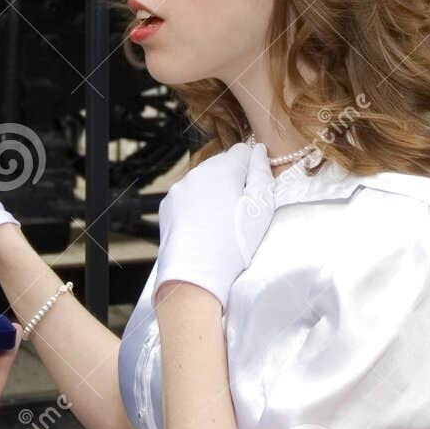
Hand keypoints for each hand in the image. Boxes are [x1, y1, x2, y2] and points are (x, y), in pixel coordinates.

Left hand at [153, 141, 274, 309]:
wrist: (195, 277)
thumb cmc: (233, 245)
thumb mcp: (260, 209)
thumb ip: (262, 174)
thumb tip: (259, 152)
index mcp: (221, 169)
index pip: (242, 151)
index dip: (252, 168)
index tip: (254, 190)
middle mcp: (196, 173)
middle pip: (221, 164)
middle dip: (232, 180)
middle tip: (239, 211)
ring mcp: (178, 190)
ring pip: (203, 180)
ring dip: (214, 191)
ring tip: (220, 222)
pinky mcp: (167, 207)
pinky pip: (187, 196)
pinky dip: (197, 204)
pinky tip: (204, 227)